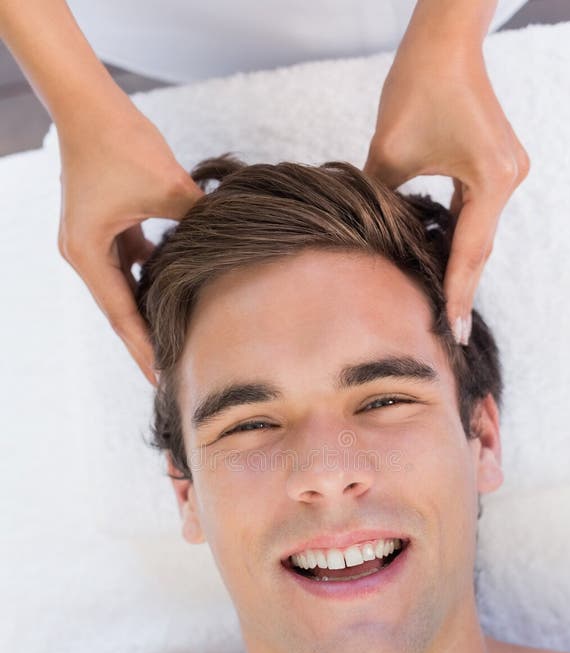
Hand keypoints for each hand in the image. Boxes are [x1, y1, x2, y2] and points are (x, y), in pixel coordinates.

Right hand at [57, 100, 203, 383]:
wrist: (89, 102)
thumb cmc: (120, 140)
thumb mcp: (167, 188)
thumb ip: (197, 224)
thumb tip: (232, 247)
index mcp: (88, 253)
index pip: (122, 315)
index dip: (144, 348)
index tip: (162, 380)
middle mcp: (84, 253)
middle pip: (121, 309)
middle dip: (147, 340)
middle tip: (173, 375)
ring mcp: (93, 240)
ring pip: (126, 288)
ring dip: (150, 311)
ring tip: (177, 340)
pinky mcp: (106, 226)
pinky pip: (131, 263)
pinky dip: (152, 279)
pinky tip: (178, 293)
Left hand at [363, 41, 529, 343]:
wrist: (444, 40)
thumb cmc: (417, 86)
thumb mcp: (389, 154)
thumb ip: (382, 202)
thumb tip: (367, 240)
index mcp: (491, 179)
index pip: (469, 251)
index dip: (456, 293)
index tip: (453, 330)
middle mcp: (508, 178)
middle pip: (478, 247)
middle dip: (461, 287)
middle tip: (450, 332)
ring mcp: (506, 172)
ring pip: (477, 231)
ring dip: (457, 263)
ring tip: (441, 305)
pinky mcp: (496, 165)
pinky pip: (475, 211)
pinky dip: (456, 235)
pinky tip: (437, 259)